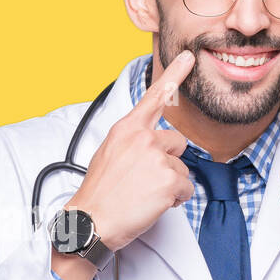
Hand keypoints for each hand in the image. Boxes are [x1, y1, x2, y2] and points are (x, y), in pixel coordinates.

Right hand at [63, 50, 197, 252]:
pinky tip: (152, 205)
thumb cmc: (98, 194)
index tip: (189, 57)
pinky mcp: (169, 181)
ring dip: (169, 185)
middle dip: (168, 162)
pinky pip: (186, 190)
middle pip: (177, 143)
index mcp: (126, 129)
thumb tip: (152, 148)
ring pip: (182, 169)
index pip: (154, 97)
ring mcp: (157, 158)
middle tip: (144, 181)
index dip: (175, 75)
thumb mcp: (109, 155)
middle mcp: (143, 138)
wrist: (91, 222)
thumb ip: (132, 143)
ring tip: (143, 195)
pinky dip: (175, 201)